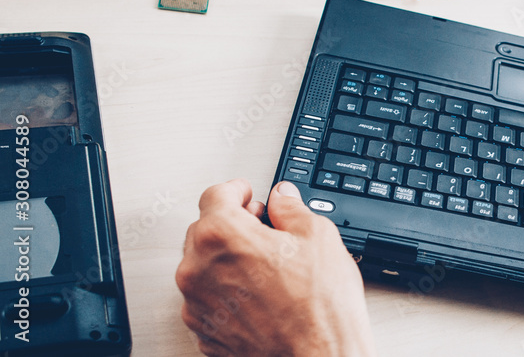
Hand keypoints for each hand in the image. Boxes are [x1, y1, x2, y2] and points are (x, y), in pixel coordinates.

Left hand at [176, 180, 376, 356]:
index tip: (247, 194)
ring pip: (203, 266)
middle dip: (232, 224)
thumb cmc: (319, 305)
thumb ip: (291, 208)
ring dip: (227, 259)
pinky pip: (208, 298)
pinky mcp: (204, 331)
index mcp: (221, 235)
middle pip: (205, 230)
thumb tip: (282, 197)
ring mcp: (197, 304)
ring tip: (267, 267)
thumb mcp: (318, 235)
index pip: (215, 195)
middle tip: (264, 228)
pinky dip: (227, 291)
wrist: (320, 356)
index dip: (236, 190)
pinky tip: (260, 294)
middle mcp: (197, 268)